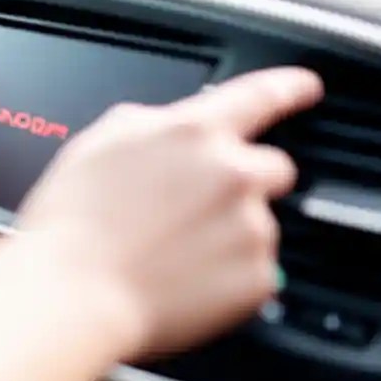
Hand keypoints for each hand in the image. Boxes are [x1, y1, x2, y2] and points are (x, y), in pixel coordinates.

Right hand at [13, 67, 322, 359]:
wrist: (74, 294)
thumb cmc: (73, 223)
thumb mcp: (98, 143)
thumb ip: (149, 125)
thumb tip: (167, 127)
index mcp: (194, 133)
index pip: (261, 94)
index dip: (289, 87)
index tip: (307, 86)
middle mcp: (234, 173)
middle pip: (274, 168)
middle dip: (246, 184)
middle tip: (198, 211)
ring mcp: (252, 228)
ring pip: (259, 225)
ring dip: (229, 236)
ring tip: (173, 255)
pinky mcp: (258, 278)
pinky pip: (256, 274)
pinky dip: (228, 279)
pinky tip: (183, 282)